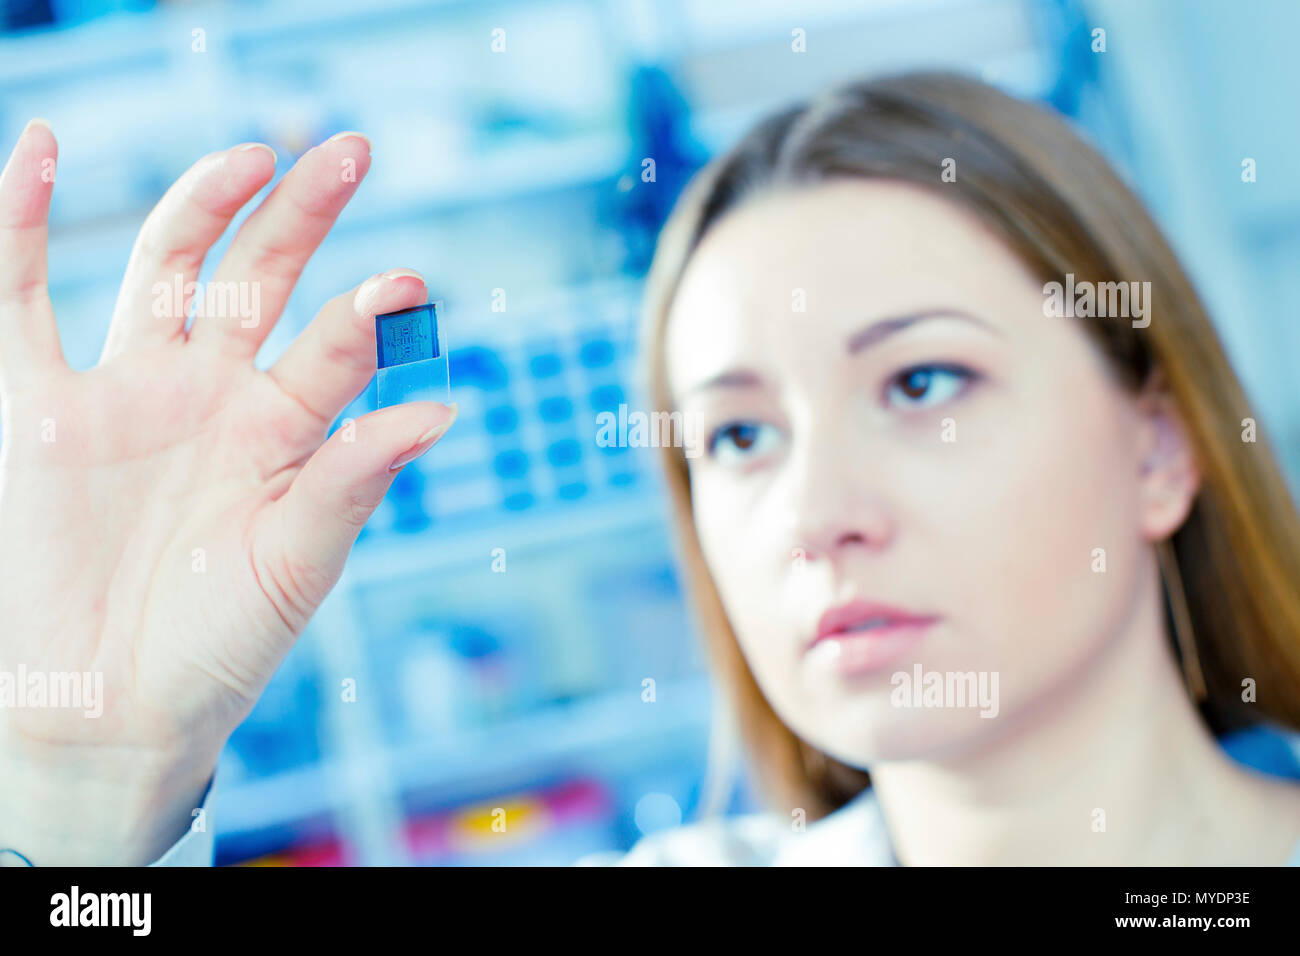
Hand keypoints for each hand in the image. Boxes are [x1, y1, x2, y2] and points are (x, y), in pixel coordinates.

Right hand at [0, 121, 455, 863]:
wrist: (109, 708)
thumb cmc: (218, 643)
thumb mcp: (298, 562)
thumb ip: (354, 479)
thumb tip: (440, 407)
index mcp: (284, 432)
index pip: (334, 349)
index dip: (370, 316)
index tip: (410, 284)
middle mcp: (214, 395)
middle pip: (260, 279)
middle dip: (303, 216)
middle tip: (351, 151)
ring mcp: (130, 390)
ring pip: (166, 268)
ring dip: (205, 204)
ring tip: (257, 154)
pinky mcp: (39, 405)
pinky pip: (22, 297)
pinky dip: (19, 223)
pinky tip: (36, 147)